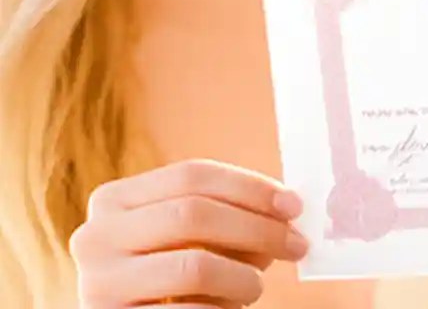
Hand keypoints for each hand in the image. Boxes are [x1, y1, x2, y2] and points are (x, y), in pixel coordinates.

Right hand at [70, 159, 308, 307]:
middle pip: (193, 213)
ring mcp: (98, 284)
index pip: (191, 175)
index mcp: (114, 200)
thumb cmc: (171, 279)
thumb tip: (288, 211)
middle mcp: (95, 237)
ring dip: (244, 276)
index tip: (294, 205)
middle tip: (297, 245)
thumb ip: (230, 218)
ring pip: (193, 266)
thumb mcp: (193, 239)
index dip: (250, 187)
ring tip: (255, 286)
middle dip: (258, 228)